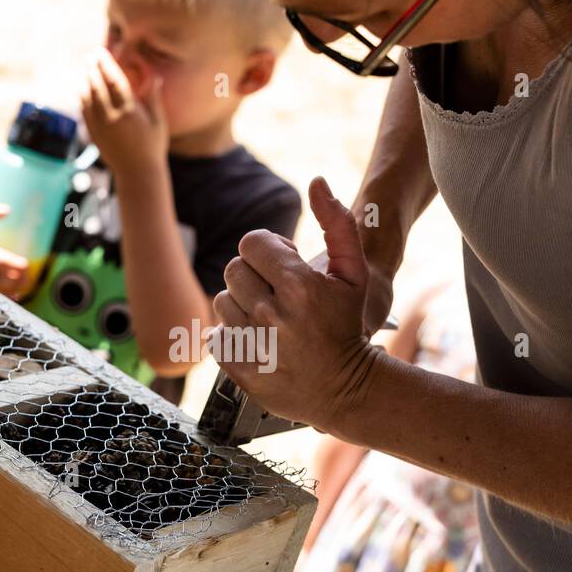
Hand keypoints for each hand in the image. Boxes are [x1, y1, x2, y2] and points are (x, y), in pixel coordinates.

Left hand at [79, 47, 168, 175]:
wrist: (137, 173)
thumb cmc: (153, 147)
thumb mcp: (158, 122)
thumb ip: (153, 98)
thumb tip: (155, 77)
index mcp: (129, 110)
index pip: (113, 79)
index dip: (105, 63)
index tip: (101, 52)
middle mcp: (111, 116)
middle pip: (97, 85)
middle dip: (92, 68)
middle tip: (90, 56)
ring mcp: (100, 125)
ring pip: (87, 96)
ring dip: (85, 80)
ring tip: (86, 69)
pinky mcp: (93, 134)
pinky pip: (84, 110)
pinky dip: (82, 96)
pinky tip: (83, 89)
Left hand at [212, 177, 383, 434]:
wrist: (345, 389)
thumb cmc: (348, 326)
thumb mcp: (354, 273)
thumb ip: (338, 223)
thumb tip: (317, 182)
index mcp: (298, 285)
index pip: (251, 243)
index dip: (267, 251)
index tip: (283, 267)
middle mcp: (271, 314)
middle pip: (233, 270)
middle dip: (253, 276)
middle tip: (275, 293)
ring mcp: (253, 344)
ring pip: (222, 301)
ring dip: (241, 305)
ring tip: (268, 319)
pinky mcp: (239, 370)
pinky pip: (216, 335)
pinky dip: (233, 336)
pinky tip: (259, 342)